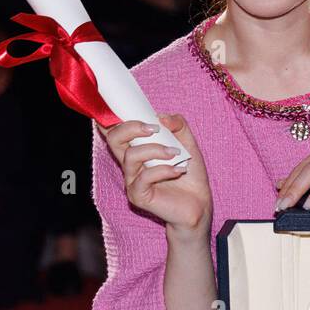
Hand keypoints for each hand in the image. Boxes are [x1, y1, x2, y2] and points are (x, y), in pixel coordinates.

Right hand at [98, 113, 211, 236]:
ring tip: (176, 154)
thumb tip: (161, 117)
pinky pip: (144, 177)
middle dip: (132, 127)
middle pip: (114, 139)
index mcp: (138, 149)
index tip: (121, 106)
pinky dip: (163, 170)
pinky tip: (178, 171)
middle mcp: (130, 163)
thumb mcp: (188, 144)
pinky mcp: (138, 196)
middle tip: (154, 128)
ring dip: (156, 150)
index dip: (110, 117)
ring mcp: (132, 180)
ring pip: (131, 157)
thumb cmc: (190, 174)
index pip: (115, 131)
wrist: (199, 204)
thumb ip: (177, 126)